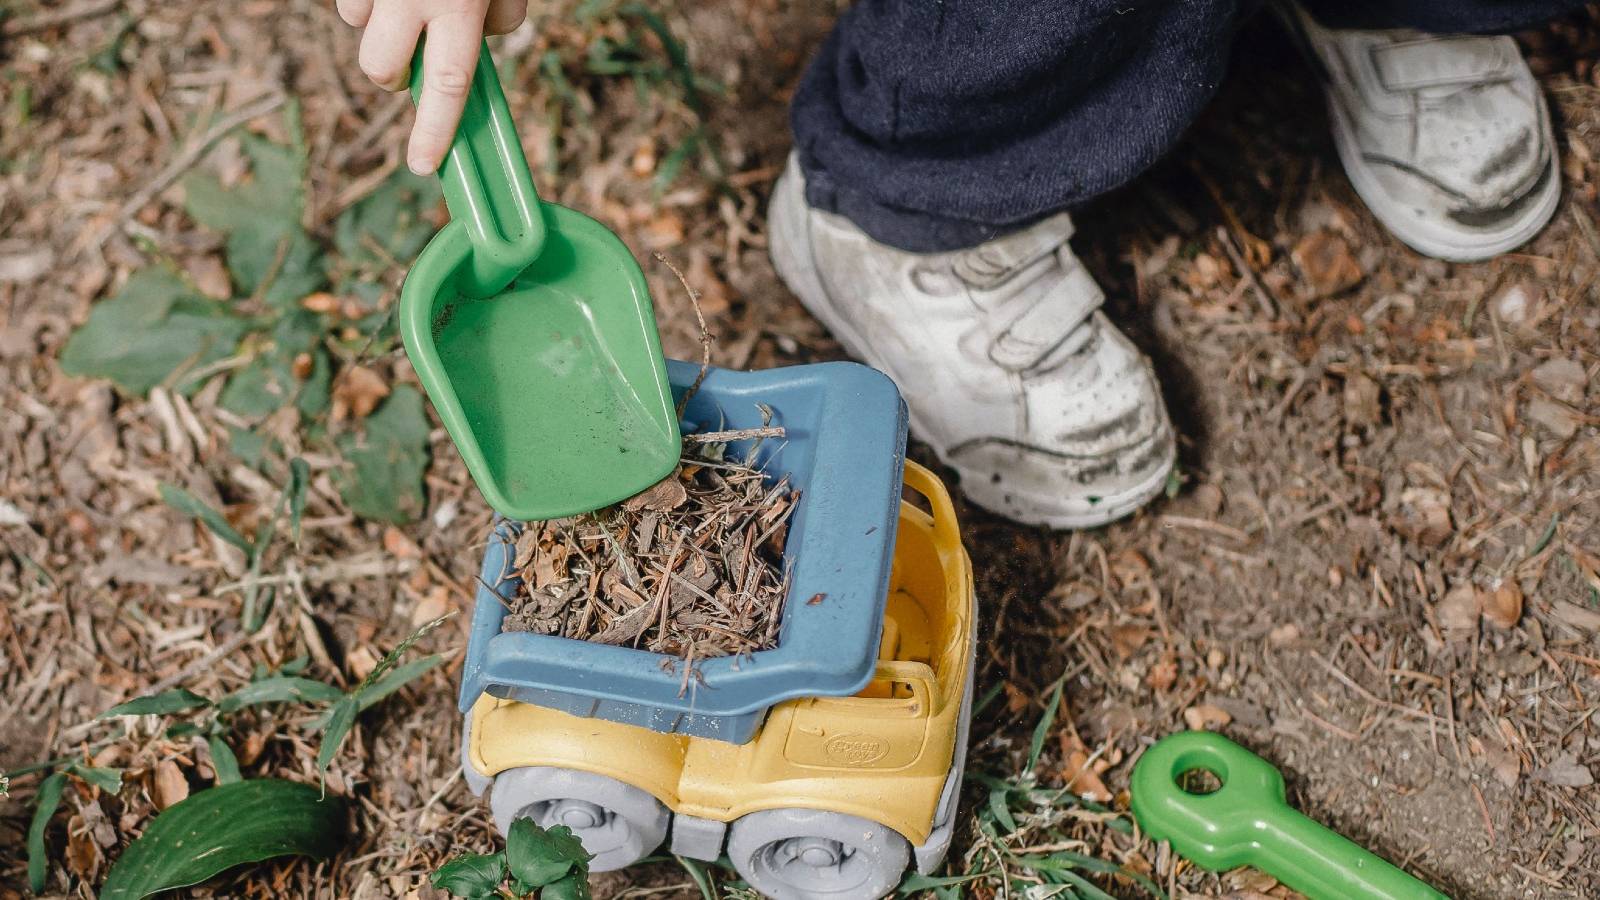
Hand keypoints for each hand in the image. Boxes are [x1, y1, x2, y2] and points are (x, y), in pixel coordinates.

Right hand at [337, 0, 528, 174]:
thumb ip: (499, 19)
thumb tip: (476, 46)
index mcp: (459, 5)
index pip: (447, 85)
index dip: (433, 131)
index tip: (422, 165)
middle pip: (380, 68)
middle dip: (392, 74)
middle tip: (414, 52)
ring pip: (356, 24)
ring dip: (377, 22)